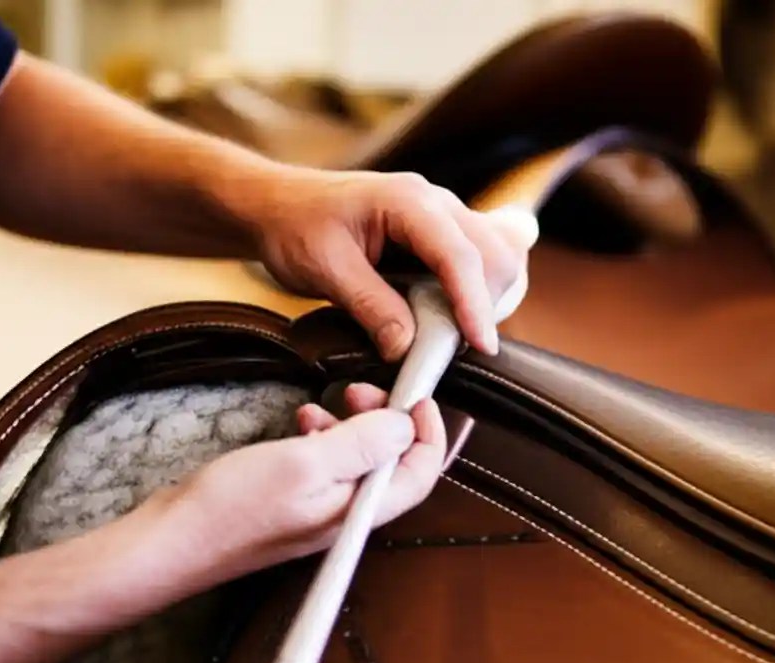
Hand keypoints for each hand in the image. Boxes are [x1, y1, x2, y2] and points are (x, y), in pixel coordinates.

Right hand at [139, 383, 445, 584]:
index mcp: (359, 512)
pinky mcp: (291, 503)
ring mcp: (317, 512)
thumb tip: (405, 426)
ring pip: (357, 461)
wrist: (171, 542)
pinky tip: (302, 423)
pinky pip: (325, 465)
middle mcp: (345, 517)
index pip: (421, 474)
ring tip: (323, 405)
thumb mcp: (306, 462)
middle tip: (360, 391)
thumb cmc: (230, 510)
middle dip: (385, 421)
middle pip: (392, 464)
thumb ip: (363, 443)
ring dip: (350, 425)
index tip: (417, 396)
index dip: (428, 433)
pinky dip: (322, 437)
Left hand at [253, 168, 531, 360]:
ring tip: (453, 335)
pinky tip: (458, 317)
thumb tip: (407, 348)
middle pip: (494, 255)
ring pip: (497, 259)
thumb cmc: (295, 227)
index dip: (474, 303)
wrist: (277, 205)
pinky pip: (480, 263)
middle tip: (454, 348)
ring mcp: (443, 218)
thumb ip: (369, 306)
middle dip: (487, 303)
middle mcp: (436, 203)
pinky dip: (479, 293)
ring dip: (487, 300)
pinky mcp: (440, 237)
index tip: (481, 345)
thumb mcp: (324, 268)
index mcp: (407, 201)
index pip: (458, 254)